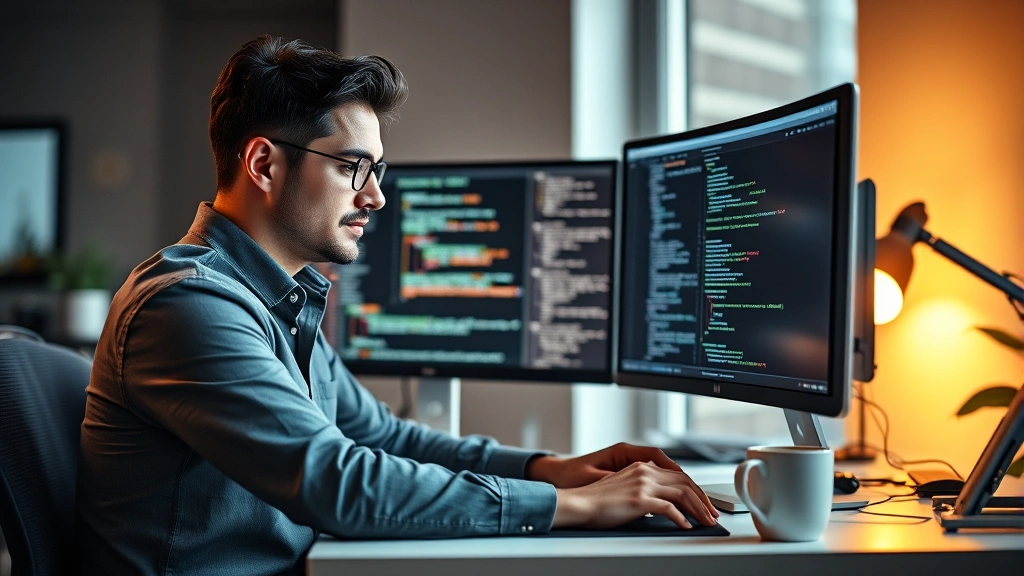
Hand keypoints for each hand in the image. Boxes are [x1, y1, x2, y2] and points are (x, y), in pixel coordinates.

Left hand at [526, 442, 685, 488]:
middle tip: (702, 501)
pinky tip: (677, 503)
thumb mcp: (594, 478)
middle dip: (686, 484)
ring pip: (663, 474)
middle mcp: (629, 456)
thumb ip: (615, 480)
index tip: (688, 484)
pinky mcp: (628, 476)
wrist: (558, 476)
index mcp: (623, 451)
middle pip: (666, 467)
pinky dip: (667, 491)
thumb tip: (636, 487)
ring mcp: (630, 465)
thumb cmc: (572, 475)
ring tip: (696, 504)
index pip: (657, 456)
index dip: (675, 471)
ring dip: (681, 489)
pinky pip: (655, 481)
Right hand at [551, 461, 718, 529]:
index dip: (695, 489)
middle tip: (712, 514)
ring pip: (682, 493)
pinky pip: (669, 508)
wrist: (580, 503)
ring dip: (698, 509)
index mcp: (642, 466)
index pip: (678, 475)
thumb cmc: (598, 500)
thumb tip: (662, 503)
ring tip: (705, 521)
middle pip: (685, 482)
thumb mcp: (625, 488)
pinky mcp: (640, 499)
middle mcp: (645, 471)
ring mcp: (643, 484)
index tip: (703, 503)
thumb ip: (644, 489)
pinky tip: (686, 526)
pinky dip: (681, 518)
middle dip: (703, 499)